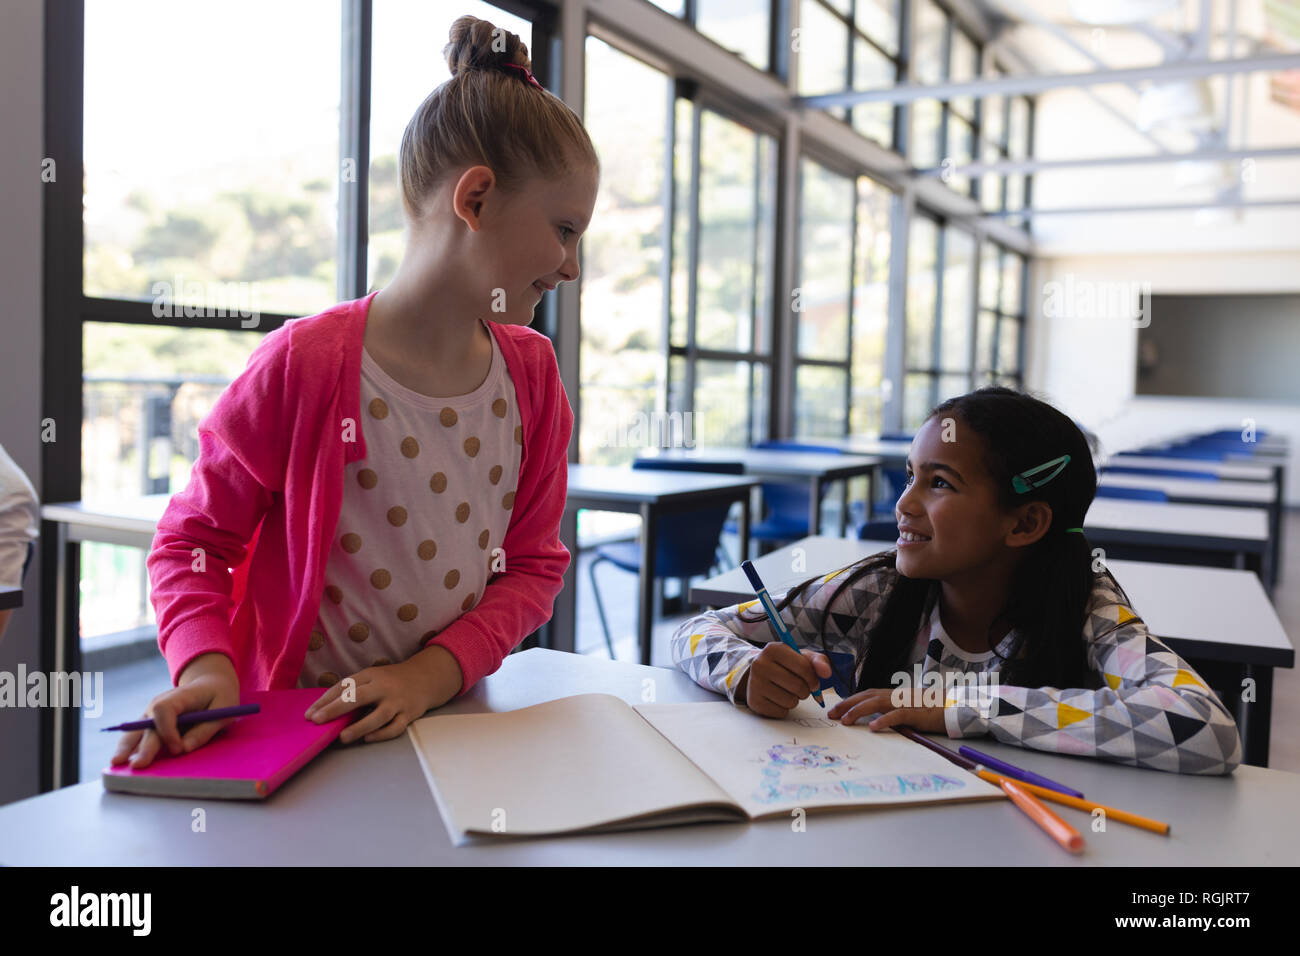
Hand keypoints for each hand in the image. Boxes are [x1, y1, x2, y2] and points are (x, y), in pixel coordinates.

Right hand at [110, 652, 240, 768]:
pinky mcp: (150, 724)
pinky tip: (121, 761)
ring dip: (126, 746)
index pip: (165, 710)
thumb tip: (184, 749)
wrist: (210, 684)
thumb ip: (205, 729)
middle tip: (139, 765)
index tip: (177, 749)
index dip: (168, 730)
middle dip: (144, 747)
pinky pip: (137, 736)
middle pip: (148, 725)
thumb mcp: (223, 709)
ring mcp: (152, 714)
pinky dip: (129, 747)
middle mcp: (159, 704)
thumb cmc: (219, 696)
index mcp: (179, 696)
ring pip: (136, 730)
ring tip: (116, 763)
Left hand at [304, 645, 461, 743]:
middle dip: (336, 708)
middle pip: (358, 697)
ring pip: (378, 715)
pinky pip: (395, 727)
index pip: (344, 686)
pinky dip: (382, 734)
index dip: (325, 700)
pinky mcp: (409, 714)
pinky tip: (368, 738)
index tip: (309, 714)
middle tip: (318, 720)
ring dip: (359, 727)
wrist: (426, 678)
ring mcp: (397, 701)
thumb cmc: (391, 681)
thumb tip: (325, 710)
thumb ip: (353, 691)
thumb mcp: (372, 678)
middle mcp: (383, 687)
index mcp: (371, 676)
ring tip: (343, 737)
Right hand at [740, 643, 831, 717]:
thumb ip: (818, 661)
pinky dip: (785, 708)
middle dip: (806, 690)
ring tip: (788, 691)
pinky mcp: (754, 702)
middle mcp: (760, 665)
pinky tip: (778, 699)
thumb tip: (827, 672)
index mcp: (773, 649)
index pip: (803, 667)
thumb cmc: (785, 665)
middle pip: (798, 686)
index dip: (813, 678)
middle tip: (801, 687)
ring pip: (791, 701)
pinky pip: (781, 712)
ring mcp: (755, 684)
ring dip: (795, 700)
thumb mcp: (801, 657)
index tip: (813, 681)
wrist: (759, 674)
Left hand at [827, 686, 947, 732]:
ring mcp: (906, 703)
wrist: (955, 706)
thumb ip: (891, 710)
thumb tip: (873, 719)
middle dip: (848, 705)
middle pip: (867, 696)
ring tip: (846, 721)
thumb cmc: (930, 709)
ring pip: (877, 703)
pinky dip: (885, 720)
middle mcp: (896, 695)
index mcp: (893, 694)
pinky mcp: (916, 713)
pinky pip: (898, 715)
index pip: (866, 694)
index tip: (835, 710)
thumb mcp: (906, 708)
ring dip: (859, 711)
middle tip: (832, 715)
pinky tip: (874, 728)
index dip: (850, 700)